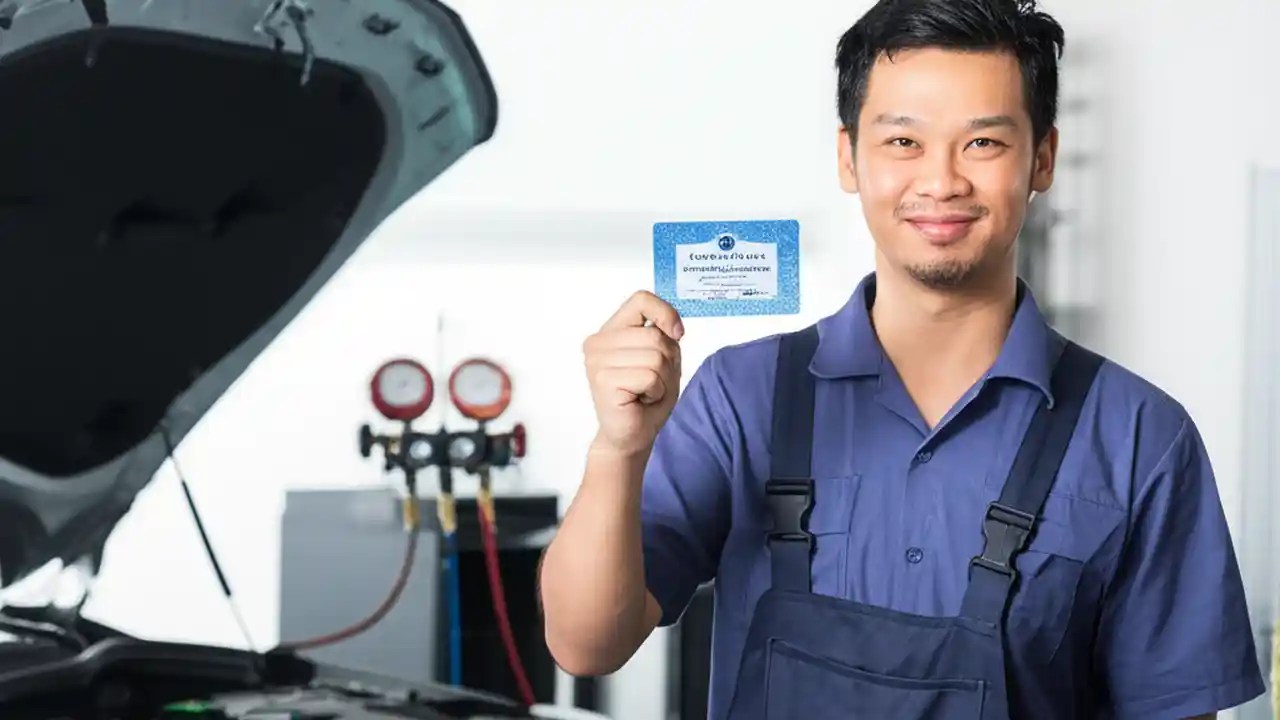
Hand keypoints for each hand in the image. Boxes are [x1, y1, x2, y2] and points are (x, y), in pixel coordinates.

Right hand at [583, 291, 683, 456]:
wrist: (631, 436)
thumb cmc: (646, 398)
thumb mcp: (664, 359)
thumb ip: (664, 336)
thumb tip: (672, 329)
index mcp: (611, 331)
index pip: (641, 300)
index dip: (665, 313)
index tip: (677, 334)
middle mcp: (598, 343)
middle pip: (655, 336)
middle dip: (668, 363)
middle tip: (654, 383)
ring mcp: (597, 361)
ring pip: (655, 357)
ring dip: (663, 381)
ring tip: (646, 392)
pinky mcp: (603, 380)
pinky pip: (649, 377)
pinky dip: (655, 392)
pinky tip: (640, 401)